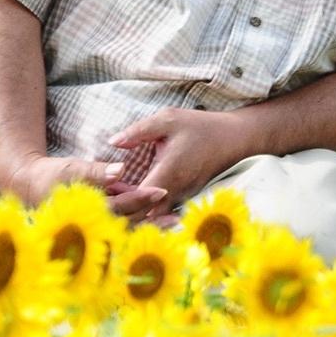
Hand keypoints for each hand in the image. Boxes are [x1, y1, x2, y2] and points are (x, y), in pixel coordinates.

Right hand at [2, 152, 167, 218]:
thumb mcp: (73, 168)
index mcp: (85, 212)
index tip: (160, 192)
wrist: (30, 187)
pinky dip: (141, 225)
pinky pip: (122, 229)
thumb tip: (121, 170)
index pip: (118, 207)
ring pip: (126, 231)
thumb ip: (97, 171)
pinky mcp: (98, 228)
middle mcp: (89, 227)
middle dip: (151, 221)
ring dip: (150, 227)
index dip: (139, 199)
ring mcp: (93, 231)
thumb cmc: (52, 175)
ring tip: (175, 222)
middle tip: (177, 218)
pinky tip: (159, 221)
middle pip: (126, 226)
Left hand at [108, 107, 251, 225]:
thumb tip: (112, 141)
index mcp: (167, 172)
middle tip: (101, 201)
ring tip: (111, 201)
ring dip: (132, 212)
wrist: (235, 139)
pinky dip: (144, 209)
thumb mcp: (169, 120)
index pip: (137, 199)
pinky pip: (160, 212)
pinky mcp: (184, 199)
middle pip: (142, 215)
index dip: (117, 199)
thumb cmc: (201, 127)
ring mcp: (180, 198)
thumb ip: (139, 131)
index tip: (101, 192)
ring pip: (151, 217)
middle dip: (121, 211)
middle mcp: (174, 191)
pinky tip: (130, 198)